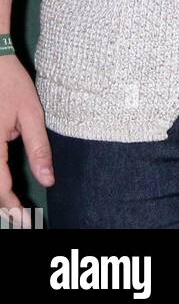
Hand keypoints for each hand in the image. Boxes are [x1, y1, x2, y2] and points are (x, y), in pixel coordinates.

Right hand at [0, 55, 53, 221]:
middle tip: (20, 215)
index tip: (24, 219)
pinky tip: (5, 181)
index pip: (0, 187)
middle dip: (3, 203)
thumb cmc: (11, 83)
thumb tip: (48, 179)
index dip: (11, 206)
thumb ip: (38, 148)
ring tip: (13, 203)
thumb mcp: (31, 114)